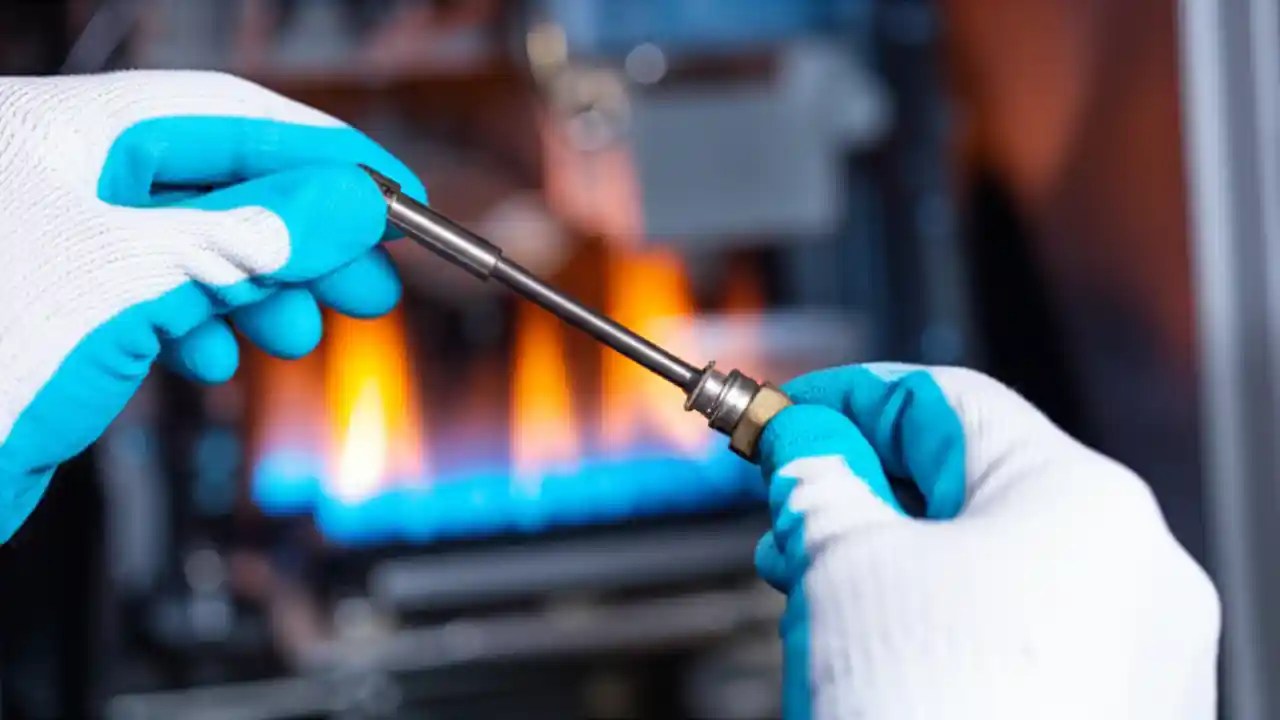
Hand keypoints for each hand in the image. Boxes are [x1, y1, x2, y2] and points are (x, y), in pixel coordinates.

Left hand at [0, 71, 424, 541]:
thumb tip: (348, 204)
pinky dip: (208, 322)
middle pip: (217, 184)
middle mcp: (54, 176)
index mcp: (55, 132)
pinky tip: (226, 352)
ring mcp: (56, 242)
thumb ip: (253, 233)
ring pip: (194, 245)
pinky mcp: (61, 308)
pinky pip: (158, 295)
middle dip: (302, 235)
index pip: (221, 115)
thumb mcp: (138, 276)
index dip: (320, 153)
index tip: (391, 193)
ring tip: (306, 326)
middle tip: (370, 277)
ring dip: (262, 287)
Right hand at [755, 364, 1219, 719]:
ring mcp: (1136, 649)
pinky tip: (879, 656)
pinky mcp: (1117, 711)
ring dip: (893, 565)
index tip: (784, 418)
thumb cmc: (935, 719)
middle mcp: (1133, 567)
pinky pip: (1019, 635)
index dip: (846, 399)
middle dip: (863, 495)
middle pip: (970, 486)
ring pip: (990, 567)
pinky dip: (941, 627)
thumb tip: (800, 445)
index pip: (942, 400)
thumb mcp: (845, 565)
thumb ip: (818, 481)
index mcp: (1083, 499)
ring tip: (816, 596)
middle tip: (787, 515)